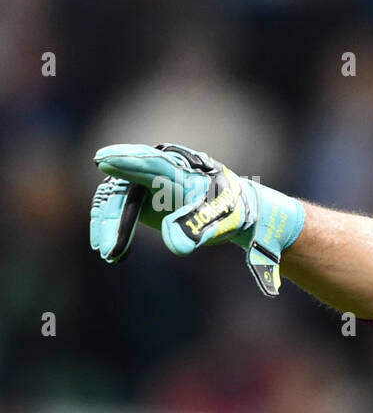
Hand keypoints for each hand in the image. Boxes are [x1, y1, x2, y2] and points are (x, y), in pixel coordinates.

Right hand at [90, 143, 304, 296]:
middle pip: (123, 187)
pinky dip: (114, 229)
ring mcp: (143, 182)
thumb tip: (175, 246)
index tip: (103, 158)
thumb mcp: (218, 219)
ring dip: (108, 226)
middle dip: (111, 217)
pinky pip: (118, 210)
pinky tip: (114, 253)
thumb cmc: (228, 208)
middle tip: (106, 248)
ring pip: (115, 199)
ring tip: (108, 254)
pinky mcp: (138, 197)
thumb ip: (196, 228)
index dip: (127, 159)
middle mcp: (154, 170)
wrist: (229, 211)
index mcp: (177, 168)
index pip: (150, 161)